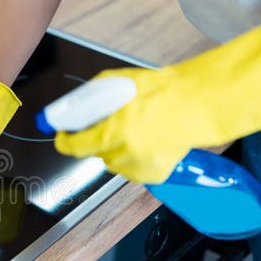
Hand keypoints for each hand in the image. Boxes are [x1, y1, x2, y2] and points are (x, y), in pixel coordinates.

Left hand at [55, 21, 260, 182]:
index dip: (64, 140)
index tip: (63, 134)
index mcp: (112, 134)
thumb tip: (73, 107)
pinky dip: (135, 157)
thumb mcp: (118, 84)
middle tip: (109, 125)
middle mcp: (123, 155)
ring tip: (135, 130)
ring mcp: (139, 168)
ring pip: (114, 162)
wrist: (197, 104)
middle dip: (97, 140)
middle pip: (95, 153)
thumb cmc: (160, 91)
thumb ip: (93, 98)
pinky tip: (148, 141)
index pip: (73, 147)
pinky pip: (133, 168)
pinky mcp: (153, 176)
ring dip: (116, 149)